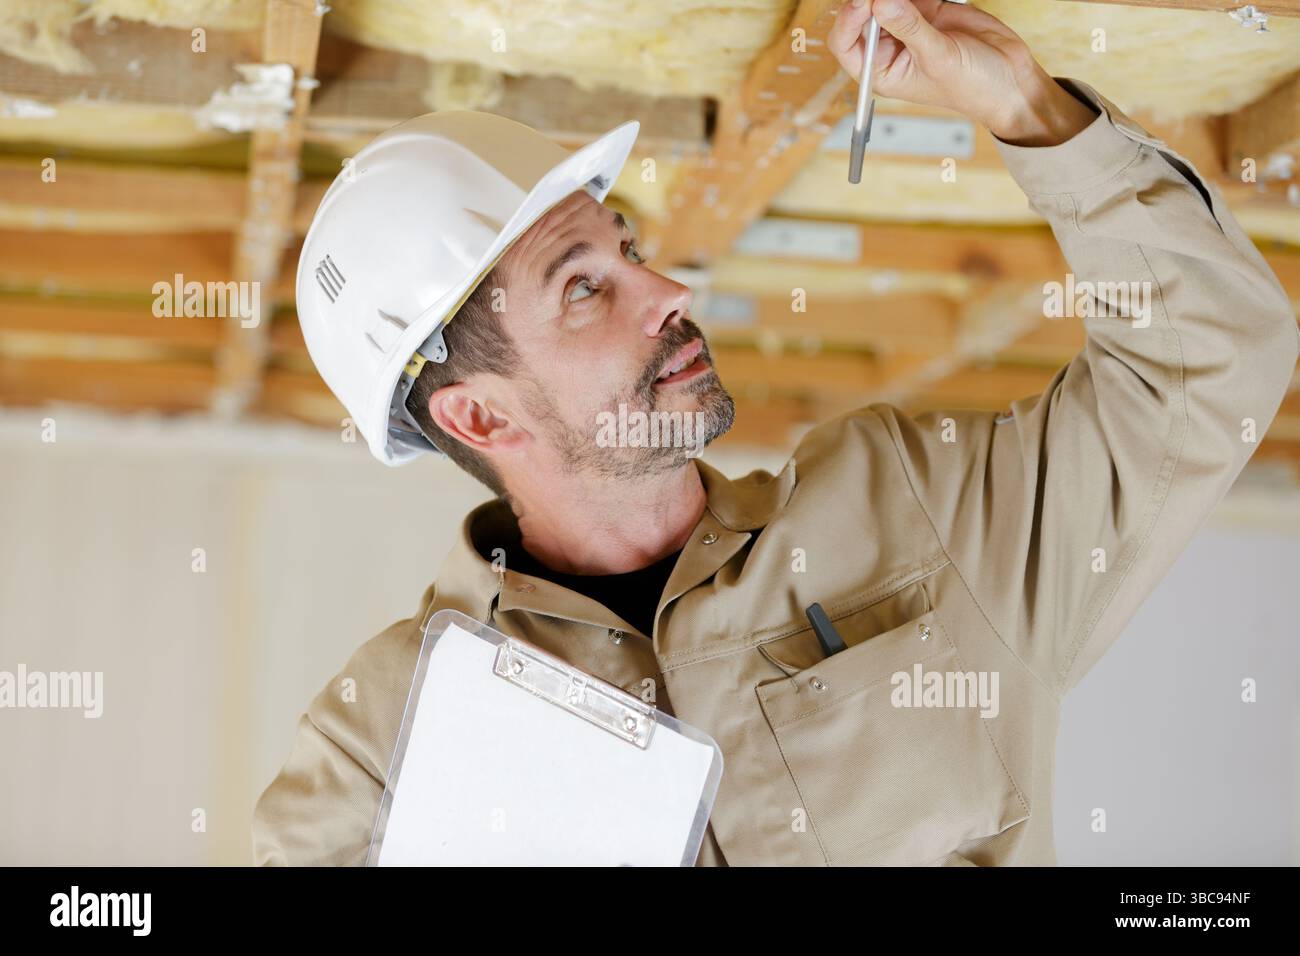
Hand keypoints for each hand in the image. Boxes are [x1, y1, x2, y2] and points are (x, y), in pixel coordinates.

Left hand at [828, 0, 1097, 146]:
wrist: (1009, 79)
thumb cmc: (972, 87)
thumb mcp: (938, 59)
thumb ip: (909, 28)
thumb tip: (879, 2)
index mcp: (880, 71)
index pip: (845, 43)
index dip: (849, 19)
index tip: (865, 1)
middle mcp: (888, 48)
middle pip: (862, 14)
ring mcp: (906, 26)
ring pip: (885, 0)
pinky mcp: (926, 9)